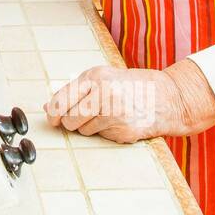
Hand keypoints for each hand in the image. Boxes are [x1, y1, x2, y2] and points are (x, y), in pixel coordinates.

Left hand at [43, 60, 214, 142]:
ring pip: (83, 130)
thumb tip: (48, 107)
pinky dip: (105, 132)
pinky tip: (118, 122)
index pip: (62, 99)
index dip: (53, 113)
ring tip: (107, 115)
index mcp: (95, 77)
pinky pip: (100, 137)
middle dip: (71, 122)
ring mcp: (115, 113)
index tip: (52, 119)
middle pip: (69, 119)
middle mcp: (104, 94)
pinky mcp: (124, 130)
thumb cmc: (128, 86)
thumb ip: (74, 91)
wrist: (166, 97)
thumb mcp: (101, 78)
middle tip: (81, 117)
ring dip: (89, 127)